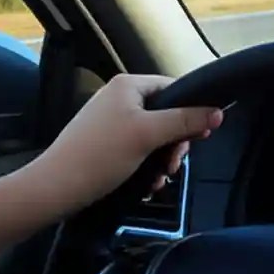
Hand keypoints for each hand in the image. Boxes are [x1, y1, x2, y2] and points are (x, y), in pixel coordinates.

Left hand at [17, 74, 222, 213]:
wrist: (56, 188)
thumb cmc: (102, 155)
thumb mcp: (149, 135)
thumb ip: (185, 121)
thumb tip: (218, 112)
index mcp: (128, 85)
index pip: (174, 88)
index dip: (191, 110)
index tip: (200, 137)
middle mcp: (119, 98)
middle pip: (166, 115)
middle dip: (175, 143)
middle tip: (174, 166)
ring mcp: (110, 121)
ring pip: (153, 136)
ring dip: (162, 159)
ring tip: (159, 179)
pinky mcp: (104, 144)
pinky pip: (137, 149)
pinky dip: (146, 165)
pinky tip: (147, 184)